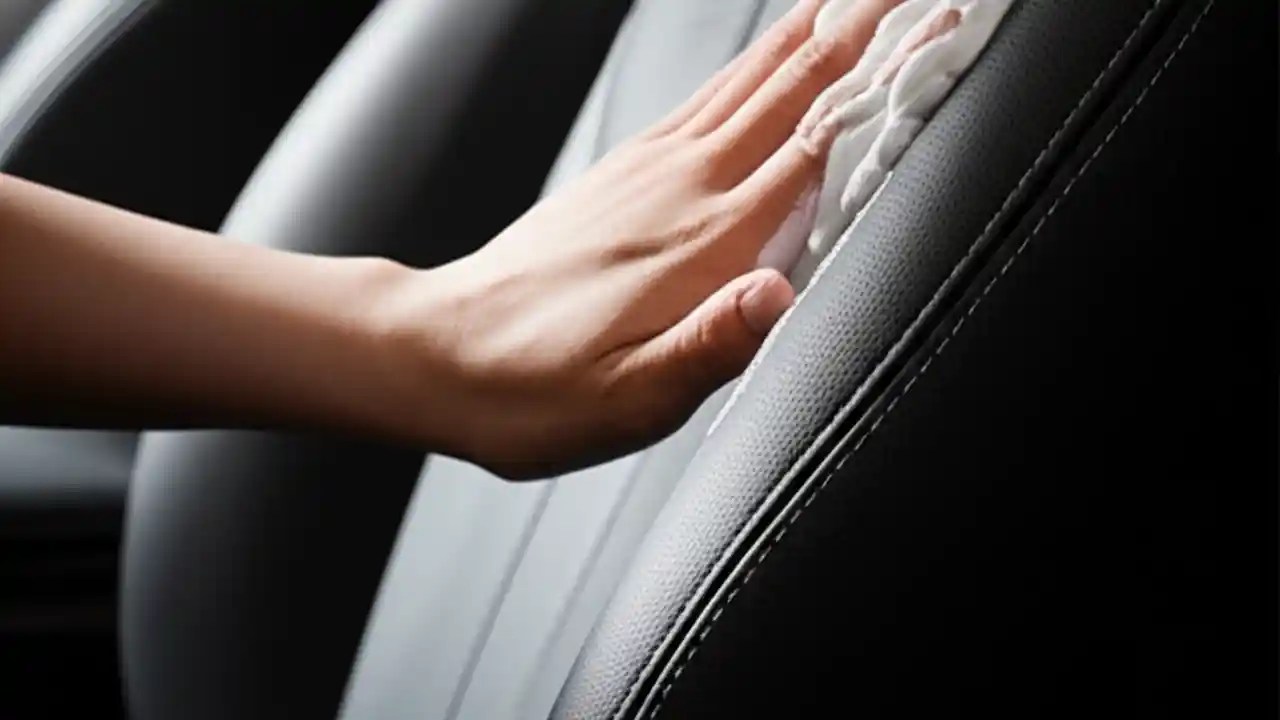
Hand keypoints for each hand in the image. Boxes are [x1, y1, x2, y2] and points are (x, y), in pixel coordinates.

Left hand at [386, 0, 901, 477]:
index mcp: (705, 241)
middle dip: (860, 28)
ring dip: (809, 30)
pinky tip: (764, 53)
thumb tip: (783, 298)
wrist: (439, 352)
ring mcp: (651, 169)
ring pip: (749, 79)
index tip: (933, 27)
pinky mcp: (624, 171)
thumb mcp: (631, 398)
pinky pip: (705, 97)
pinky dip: (750, 62)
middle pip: (791, 86)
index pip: (816, 140)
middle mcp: (684, 187)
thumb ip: (714, 344)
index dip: (883, 80)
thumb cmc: (534, 387)